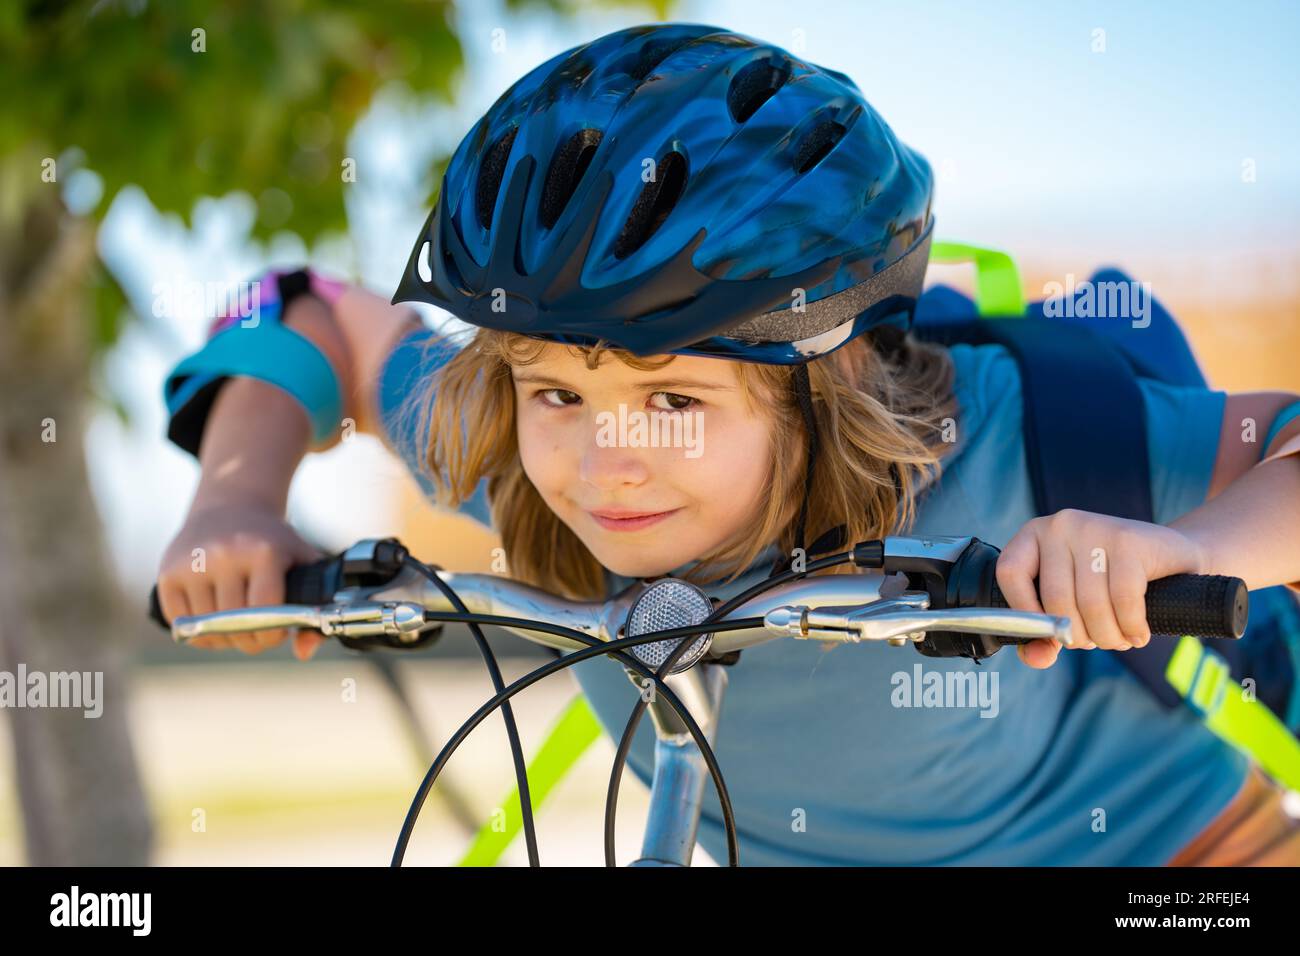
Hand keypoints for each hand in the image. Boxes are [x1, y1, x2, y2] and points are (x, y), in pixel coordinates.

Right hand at [155, 502, 326, 659]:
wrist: (230, 507)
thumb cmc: (272, 541)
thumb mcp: (302, 560)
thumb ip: (315, 605)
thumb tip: (304, 653)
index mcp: (262, 552)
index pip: (265, 613)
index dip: (272, 634)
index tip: (277, 633)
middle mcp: (224, 555)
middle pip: (235, 625)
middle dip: (250, 640)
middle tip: (257, 633)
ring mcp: (192, 564)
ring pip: (207, 629)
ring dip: (223, 639)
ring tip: (236, 626)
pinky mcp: (167, 573)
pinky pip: (181, 624)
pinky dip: (198, 633)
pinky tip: (213, 622)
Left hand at [995, 509, 1207, 668]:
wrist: (1171, 556)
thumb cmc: (1109, 583)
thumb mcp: (1071, 604)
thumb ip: (1045, 634)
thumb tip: (1036, 658)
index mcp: (1034, 535)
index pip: (1010, 573)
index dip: (1025, 612)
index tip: (1050, 635)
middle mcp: (1060, 525)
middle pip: (1056, 598)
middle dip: (1077, 636)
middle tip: (1096, 642)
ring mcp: (1095, 528)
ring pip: (1090, 603)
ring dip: (1107, 636)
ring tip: (1118, 640)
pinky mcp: (1129, 541)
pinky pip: (1123, 599)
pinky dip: (1131, 627)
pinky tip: (1138, 635)